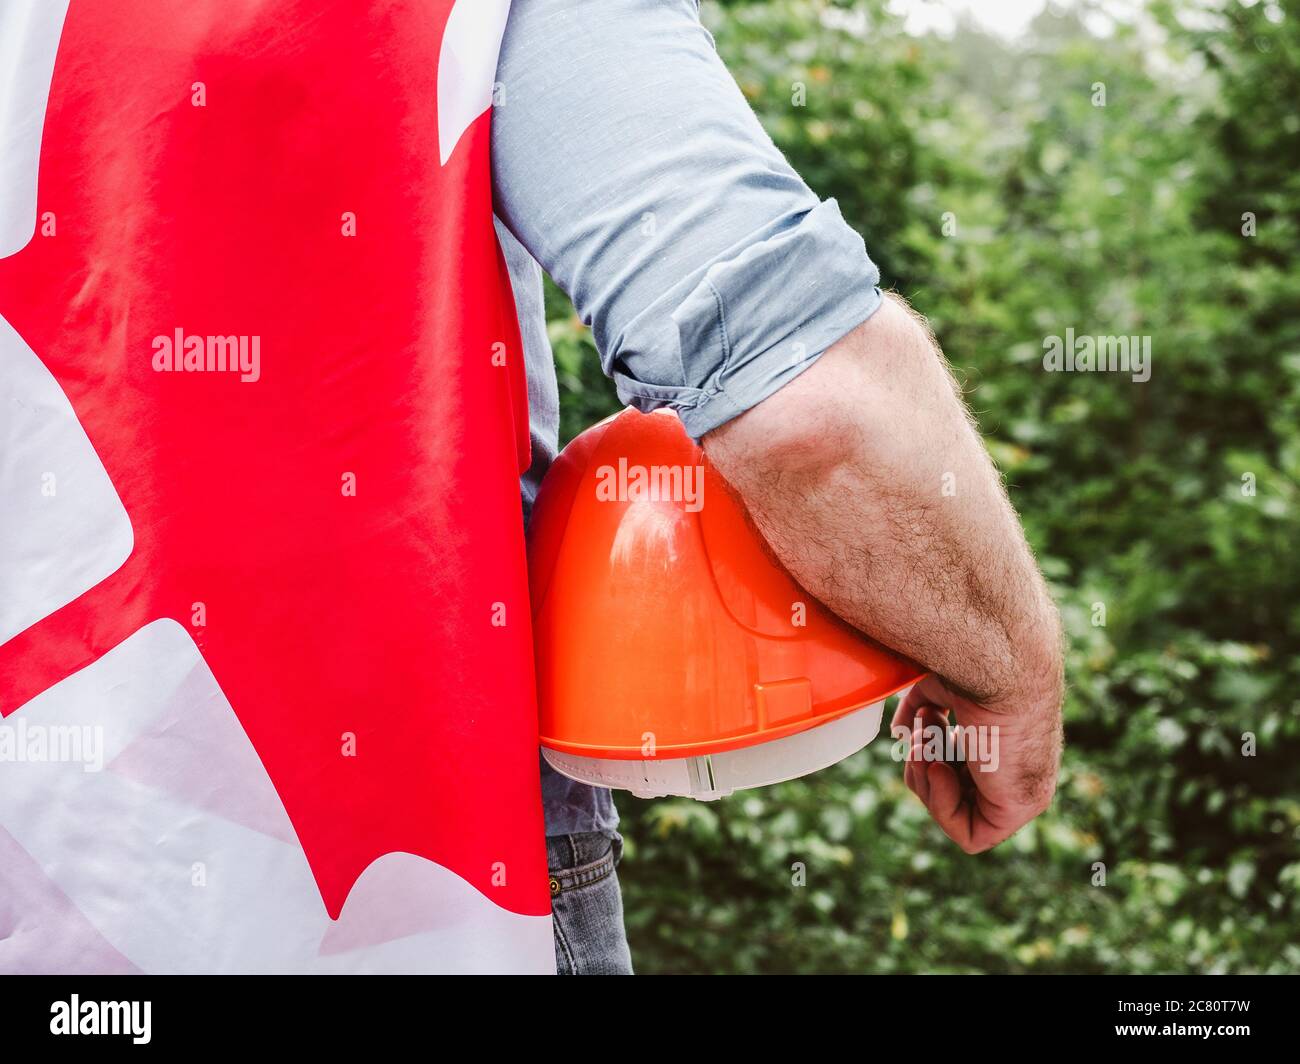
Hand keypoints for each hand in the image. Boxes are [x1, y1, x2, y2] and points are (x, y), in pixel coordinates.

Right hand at [891, 673, 1061, 852]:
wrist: (998, 672)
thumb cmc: (974, 672)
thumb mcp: (938, 690)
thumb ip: (919, 712)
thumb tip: (900, 734)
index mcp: (1004, 745)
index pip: (958, 769)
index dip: (932, 753)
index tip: (925, 720)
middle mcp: (1015, 772)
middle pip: (954, 792)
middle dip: (924, 765)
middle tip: (921, 733)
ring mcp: (1019, 794)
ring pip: (955, 814)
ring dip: (926, 778)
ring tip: (925, 743)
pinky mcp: (1015, 811)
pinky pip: (969, 835)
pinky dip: (942, 805)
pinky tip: (941, 768)